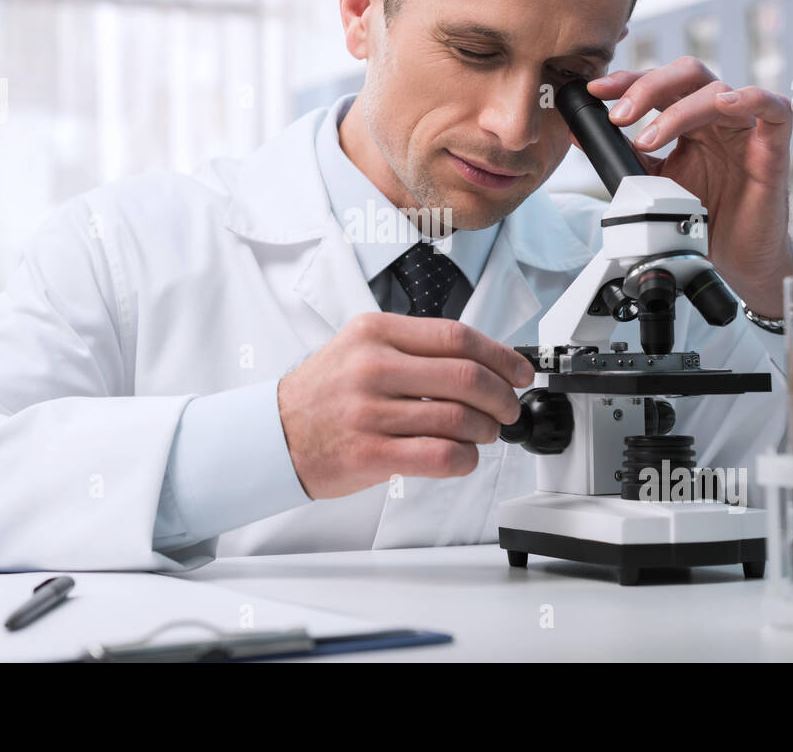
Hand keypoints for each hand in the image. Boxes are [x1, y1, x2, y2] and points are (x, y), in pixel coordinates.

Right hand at [277, 312, 534, 499]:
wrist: (273, 435)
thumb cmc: (323, 394)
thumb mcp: (359, 348)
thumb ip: (413, 348)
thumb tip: (480, 361)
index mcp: (375, 333)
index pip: (457, 337)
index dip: (501, 356)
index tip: (519, 371)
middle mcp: (373, 366)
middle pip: (466, 376)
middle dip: (502, 396)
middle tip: (508, 408)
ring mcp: (370, 410)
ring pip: (459, 418)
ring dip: (486, 431)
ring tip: (483, 435)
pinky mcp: (370, 453)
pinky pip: (440, 455)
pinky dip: (465, 459)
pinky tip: (463, 457)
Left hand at [584, 56, 792, 318]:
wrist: (735, 261)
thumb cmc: (702, 221)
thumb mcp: (654, 184)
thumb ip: (626, 156)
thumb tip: (582, 133)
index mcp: (689, 120)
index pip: (659, 84)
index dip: (628, 81)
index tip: (594, 90)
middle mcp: (717, 117)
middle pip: (686, 74)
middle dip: (646, 87)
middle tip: (618, 116)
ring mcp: (746, 128)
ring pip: (717, 90)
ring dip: (677, 111)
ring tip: (648, 139)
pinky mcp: (774, 146)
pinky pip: (774, 107)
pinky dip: (751, 97)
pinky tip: (725, 104)